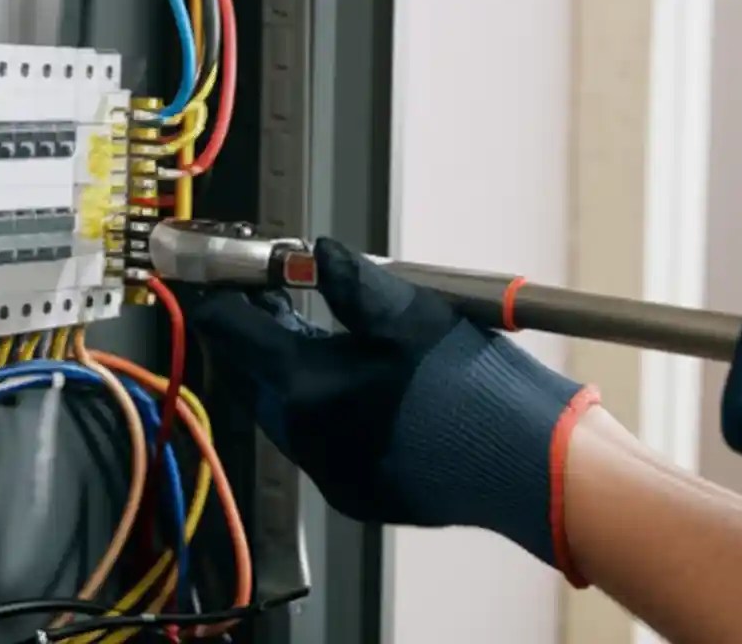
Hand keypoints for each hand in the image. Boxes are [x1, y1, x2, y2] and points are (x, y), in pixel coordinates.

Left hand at [186, 238, 599, 583]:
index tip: (213, 278)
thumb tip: (317, 250)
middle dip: (251, 333)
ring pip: (282, 411)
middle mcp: (305, 438)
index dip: (217, 298)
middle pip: (250, 375)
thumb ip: (351, 281)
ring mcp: (330, 472)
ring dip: (284, 369)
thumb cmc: (472, 387)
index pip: (230, 335)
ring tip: (309, 328)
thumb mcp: (409, 313)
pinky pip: (317, 442)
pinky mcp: (356, 491)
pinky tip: (348, 381)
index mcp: (304, 388)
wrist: (527, 462)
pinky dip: (317, 406)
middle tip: (265, 294)